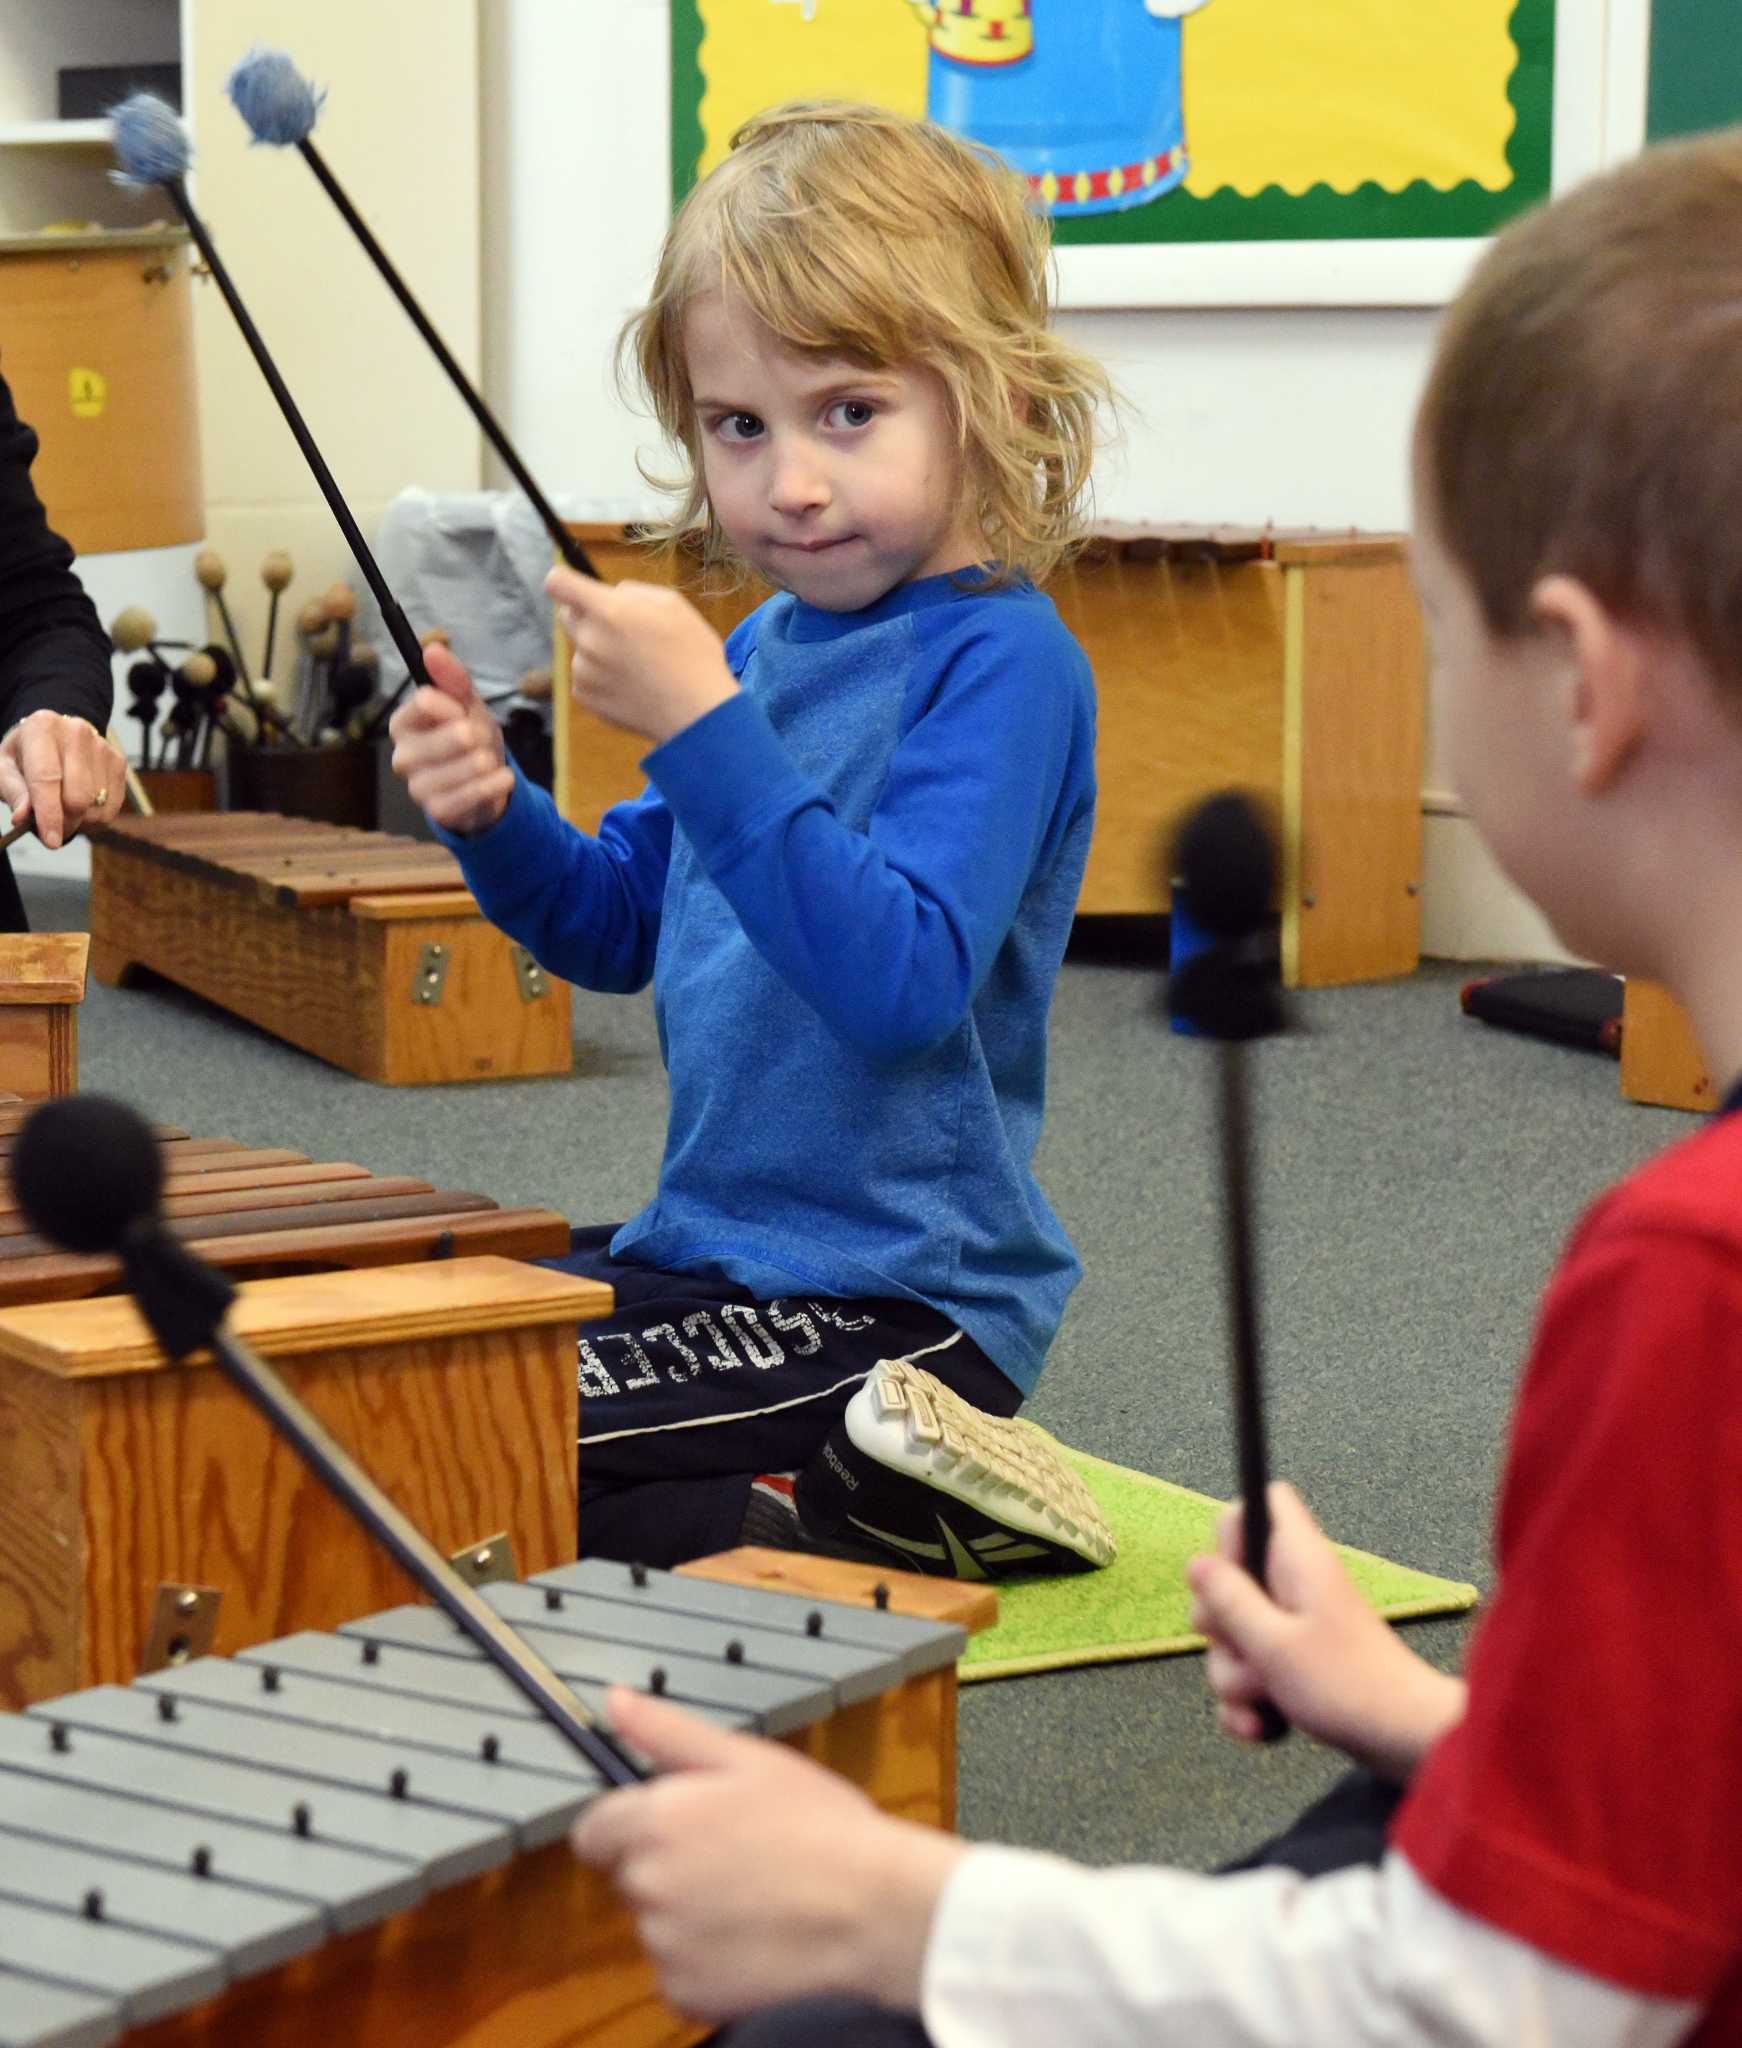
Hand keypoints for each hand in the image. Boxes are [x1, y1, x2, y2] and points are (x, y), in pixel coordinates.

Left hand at [0, 712, 125, 848]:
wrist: (52, 736)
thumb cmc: (25, 756)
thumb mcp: (5, 769)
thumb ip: (13, 793)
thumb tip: (22, 818)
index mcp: (42, 728)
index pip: (47, 779)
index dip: (49, 814)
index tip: (50, 841)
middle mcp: (76, 733)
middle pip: (78, 796)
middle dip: (65, 822)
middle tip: (53, 829)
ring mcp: (102, 747)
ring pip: (96, 805)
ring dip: (80, 821)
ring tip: (64, 813)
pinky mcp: (118, 761)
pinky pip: (111, 806)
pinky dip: (95, 818)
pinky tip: (81, 809)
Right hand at [387, 643, 514, 835]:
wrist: (487, 781)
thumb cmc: (471, 737)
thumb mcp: (466, 703)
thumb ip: (452, 677)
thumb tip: (432, 648)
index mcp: (404, 723)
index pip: (423, 703)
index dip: (450, 705)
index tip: (461, 710)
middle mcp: (403, 756)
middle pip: (441, 739)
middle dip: (470, 736)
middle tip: (478, 737)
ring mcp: (418, 786)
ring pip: (458, 769)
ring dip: (482, 762)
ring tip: (490, 759)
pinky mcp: (438, 811)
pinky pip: (466, 797)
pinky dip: (490, 786)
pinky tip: (502, 778)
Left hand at [548, 567, 737, 746]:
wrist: (698, 712)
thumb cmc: (692, 654)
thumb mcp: (673, 604)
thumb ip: (633, 590)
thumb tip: (613, 593)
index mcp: (608, 611)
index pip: (558, 583)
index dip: (562, 580)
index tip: (572, 587)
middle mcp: (589, 639)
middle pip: (567, 614)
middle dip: (589, 616)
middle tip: (623, 631)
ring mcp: (584, 671)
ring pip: (580, 648)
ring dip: (599, 650)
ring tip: (637, 665)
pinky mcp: (585, 696)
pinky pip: (585, 676)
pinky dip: (602, 678)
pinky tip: (631, 684)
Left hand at [570, 1687, 964, 2022]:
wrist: (871, 1907)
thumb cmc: (818, 1825)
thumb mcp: (745, 1758)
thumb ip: (666, 1731)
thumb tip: (614, 1701)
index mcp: (654, 1821)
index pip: (593, 1831)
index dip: (629, 1826)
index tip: (676, 1828)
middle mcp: (647, 1886)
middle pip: (630, 1875)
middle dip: (667, 1865)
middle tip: (733, 1855)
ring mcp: (665, 1947)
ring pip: (658, 1924)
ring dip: (688, 1914)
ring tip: (754, 1895)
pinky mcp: (687, 1995)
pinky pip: (679, 1973)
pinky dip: (706, 1961)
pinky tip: (753, 1937)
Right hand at [1187, 1482, 1466, 1780]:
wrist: (1404, 1744)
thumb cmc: (1346, 1685)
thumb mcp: (1273, 1643)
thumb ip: (1229, 1600)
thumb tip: (1196, 1562)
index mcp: (1297, 1560)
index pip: (1263, 1502)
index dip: (1233, 1529)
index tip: (1231, 1572)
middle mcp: (1293, 1586)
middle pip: (1227, 1580)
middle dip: (1221, 1627)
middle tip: (1250, 1650)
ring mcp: (1293, 1628)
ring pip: (1232, 1638)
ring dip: (1235, 1678)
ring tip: (1266, 1698)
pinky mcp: (1293, 1668)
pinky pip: (1247, 1676)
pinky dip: (1249, 1705)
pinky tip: (1265, 1727)